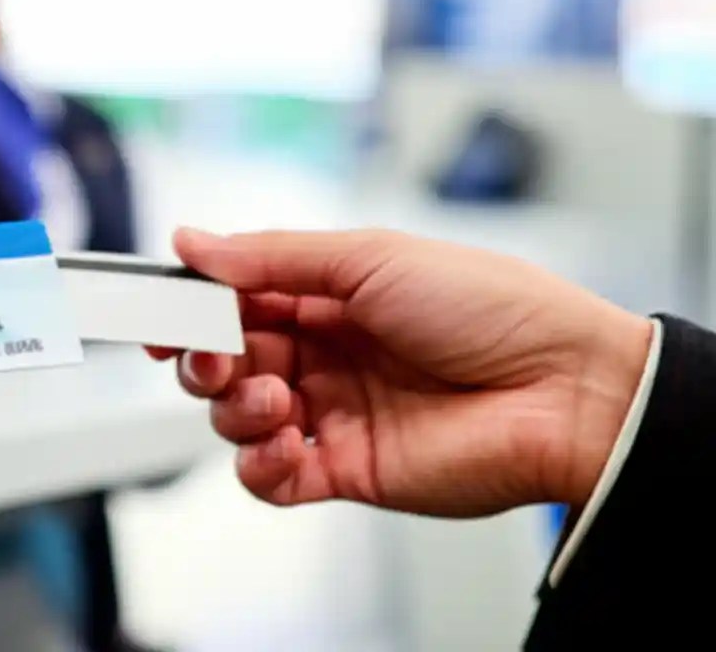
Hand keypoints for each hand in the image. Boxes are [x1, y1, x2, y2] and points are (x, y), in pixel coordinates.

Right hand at [151, 228, 652, 516]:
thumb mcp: (371, 256)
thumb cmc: (489, 306)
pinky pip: (269, 478)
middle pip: (225, 360)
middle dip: (206, 358)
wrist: (564, 390)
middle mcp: (323, 354)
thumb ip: (271, 256)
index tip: (157, 312)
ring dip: (237, 407)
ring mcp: (332, 413)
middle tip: (217, 356)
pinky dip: (257, 464)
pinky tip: (283, 443)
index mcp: (327, 296)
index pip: (233, 300)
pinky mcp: (345, 470)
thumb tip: (191, 242)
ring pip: (237, 418)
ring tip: (279, 395)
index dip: (189, 307)